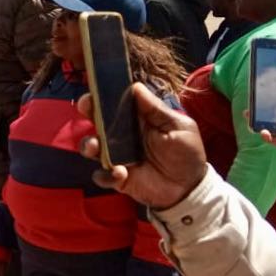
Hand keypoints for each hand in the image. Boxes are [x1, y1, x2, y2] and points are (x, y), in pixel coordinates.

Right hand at [77, 83, 207, 209]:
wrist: (189, 188)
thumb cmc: (187, 154)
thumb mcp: (178, 127)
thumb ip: (156, 109)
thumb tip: (136, 86)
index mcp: (137, 120)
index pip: (117, 103)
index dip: (104, 94)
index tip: (96, 89)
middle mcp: (122, 136)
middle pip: (98, 120)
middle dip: (89, 111)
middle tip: (86, 108)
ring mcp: (117, 156)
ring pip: (92, 146)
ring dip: (90, 144)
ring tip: (95, 147)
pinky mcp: (116, 177)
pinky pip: (101, 175)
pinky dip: (106, 174)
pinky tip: (121, 174)